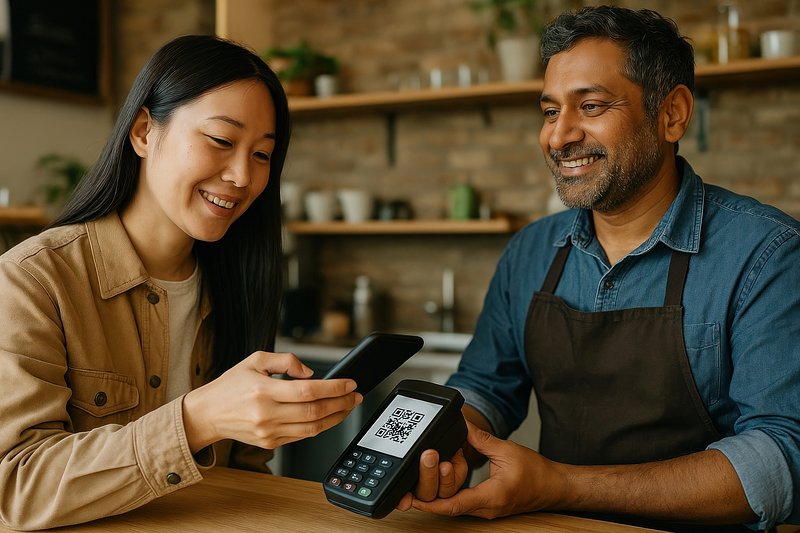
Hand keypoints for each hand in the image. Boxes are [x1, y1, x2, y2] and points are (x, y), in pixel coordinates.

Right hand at [182, 351, 361, 451]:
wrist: (208, 413)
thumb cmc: (230, 385)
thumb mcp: (255, 360)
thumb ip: (286, 361)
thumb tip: (311, 373)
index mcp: (263, 391)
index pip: (309, 391)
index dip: (334, 388)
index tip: (350, 383)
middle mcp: (266, 414)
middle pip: (315, 411)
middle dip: (342, 403)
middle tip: (356, 395)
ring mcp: (269, 432)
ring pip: (312, 428)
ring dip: (336, 417)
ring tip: (348, 406)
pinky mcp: (270, 443)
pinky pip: (302, 436)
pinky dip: (320, 427)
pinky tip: (329, 417)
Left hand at [408, 421, 561, 518]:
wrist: (554, 486)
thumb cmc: (537, 472)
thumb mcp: (506, 450)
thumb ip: (480, 439)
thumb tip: (462, 424)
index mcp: (491, 496)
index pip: (453, 505)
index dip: (430, 503)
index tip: (412, 498)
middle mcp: (486, 508)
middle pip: (449, 508)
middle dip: (427, 499)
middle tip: (408, 489)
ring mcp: (486, 510)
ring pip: (455, 508)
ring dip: (437, 497)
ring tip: (419, 484)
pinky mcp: (487, 507)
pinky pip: (463, 504)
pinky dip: (449, 496)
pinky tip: (439, 485)